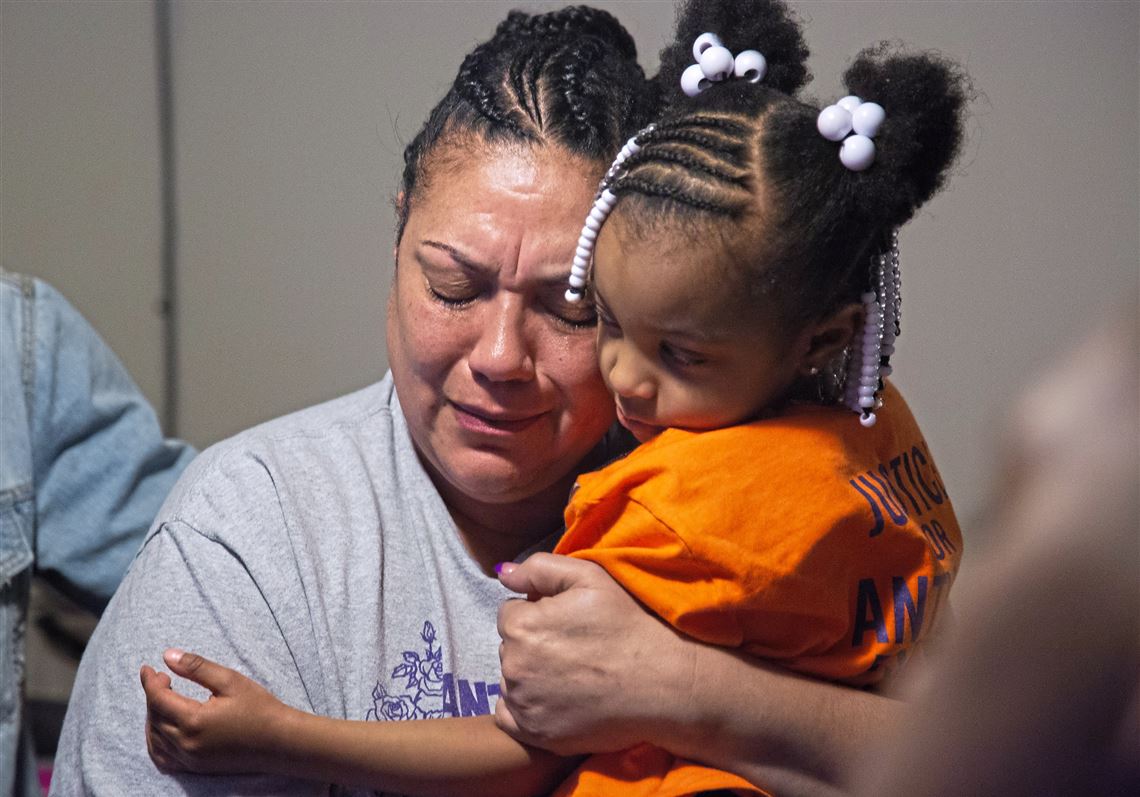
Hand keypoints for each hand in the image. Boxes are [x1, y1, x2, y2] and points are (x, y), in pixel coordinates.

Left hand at [141, 649, 291, 773]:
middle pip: (153, 717)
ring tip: (164, 699)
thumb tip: (167, 656)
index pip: (157, 699)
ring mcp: (190, 759)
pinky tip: (162, 728)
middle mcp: (187, 743)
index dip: (149, 681)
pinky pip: (163, 758)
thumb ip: (197, 667)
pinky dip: (156, 742)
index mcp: (194, 720)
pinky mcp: (195, 767)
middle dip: (153, 696)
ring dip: (153, 717)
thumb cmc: (259, 708)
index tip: (148, 668)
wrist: (279, 741)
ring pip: (155, 738)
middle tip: (164, 678)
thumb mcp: (230, 680)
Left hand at [495, 553, 695, 755]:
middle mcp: (514, 667)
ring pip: (512, 679)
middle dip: (532, 643)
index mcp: (522, 625)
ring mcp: (524, 704)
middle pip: (511, 646)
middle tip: (573, 647)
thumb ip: (539, 569)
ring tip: (571, 673)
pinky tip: (553, 699)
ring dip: (530, 674)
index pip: (511, 612)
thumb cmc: (628, 625)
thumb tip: (504, 573)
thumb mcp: (589, 577)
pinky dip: (523, 707)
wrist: (663, 682)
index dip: (538, 613)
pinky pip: (508, 716)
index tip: (567, 621)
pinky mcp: (536, 734)